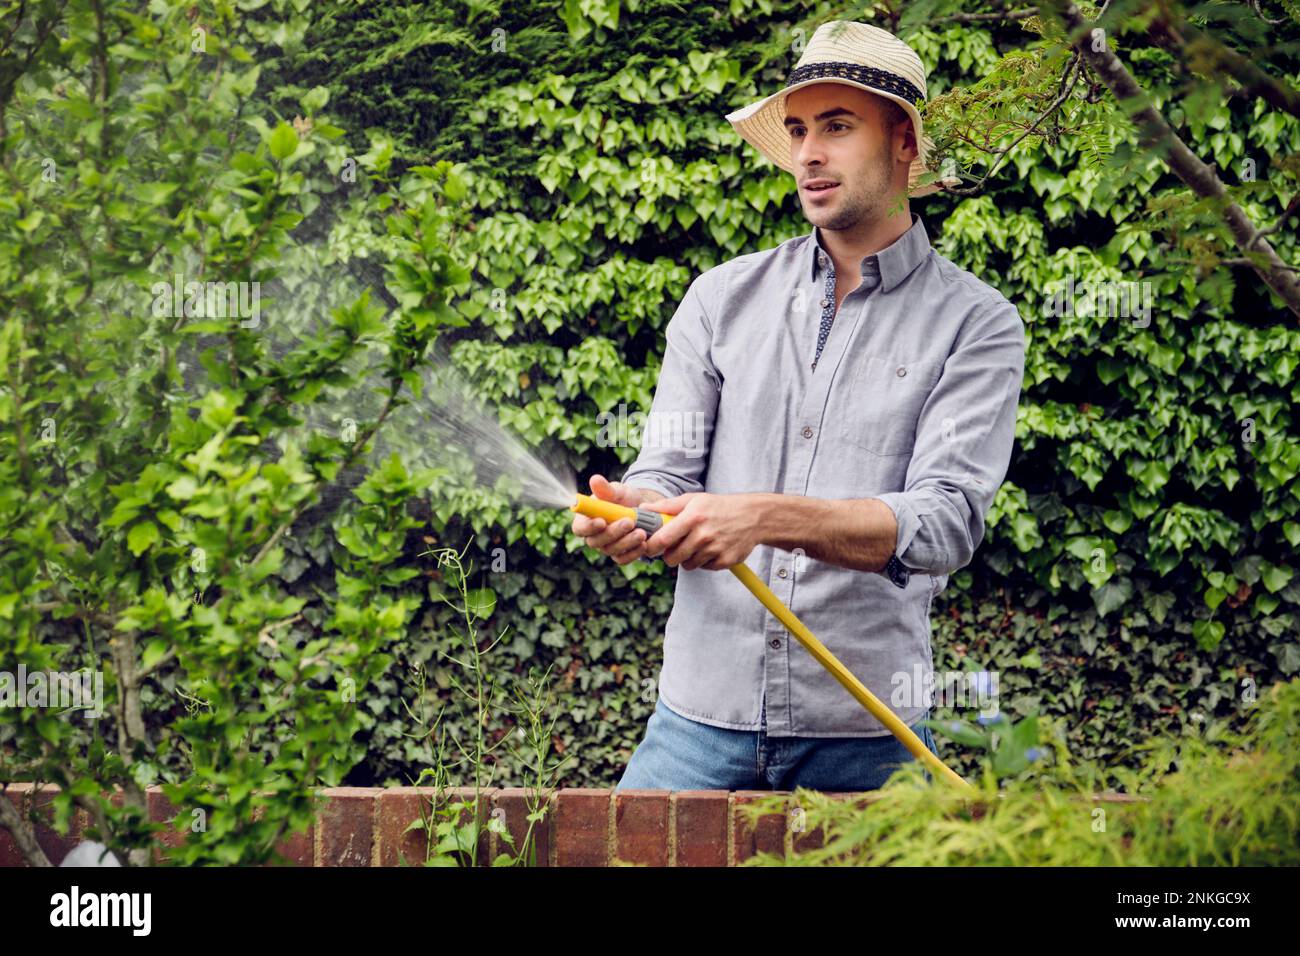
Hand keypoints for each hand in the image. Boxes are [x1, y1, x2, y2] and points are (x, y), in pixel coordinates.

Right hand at [570, 474, 658, 565]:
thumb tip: (595, 480)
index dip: (589, 527)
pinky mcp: (620, 555)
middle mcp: (593, 536)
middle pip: (596, 541)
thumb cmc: (622, 498)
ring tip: (642, 532)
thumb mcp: (616, 491)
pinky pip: (623, 559)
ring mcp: (606, 547)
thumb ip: (605, 489)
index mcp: (585, 520)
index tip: (602, 521)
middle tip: (629, 522)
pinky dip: (633, 553)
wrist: (640, 509)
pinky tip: (644, 544)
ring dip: (627, 542)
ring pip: (611, 550)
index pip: (580, 528)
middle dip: (613, 533)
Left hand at [642, 492, 762, 570]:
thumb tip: (643, 509)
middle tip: (674, 547)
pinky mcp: (725, 561)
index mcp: (692, 517)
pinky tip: (711, 549)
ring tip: (697, 544)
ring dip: (687, 558)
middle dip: (669, 556)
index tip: (648, 548)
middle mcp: (703, 534)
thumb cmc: (719, 507)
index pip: (662, 540)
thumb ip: (667, 506)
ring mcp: (715, 549)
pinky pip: (704, 567)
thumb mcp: (694, 500)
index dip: (651, 547)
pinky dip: (704, 561)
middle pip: (672, 558)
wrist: (753, 516)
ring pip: (687, 565)